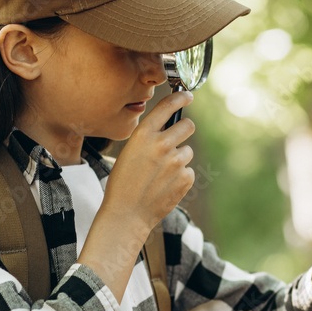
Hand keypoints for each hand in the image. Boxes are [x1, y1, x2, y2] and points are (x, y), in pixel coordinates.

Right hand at [78, 91, 194, 303]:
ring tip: (160, 174)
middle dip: (184, 131)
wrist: (126, 214)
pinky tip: (164, 186)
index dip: (181, 98)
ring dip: (179, 159)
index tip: (187, 96)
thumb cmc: (123, 183)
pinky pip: (189, 171)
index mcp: (143, 135)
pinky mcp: (185, 178)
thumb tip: (169, 128)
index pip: (168, 106)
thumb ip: (149, 138)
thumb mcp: (129, 152)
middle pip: (188, 126)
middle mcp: (161, 144)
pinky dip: (180, 178)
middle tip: (174, 142)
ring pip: (188, 151)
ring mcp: (175, 162)